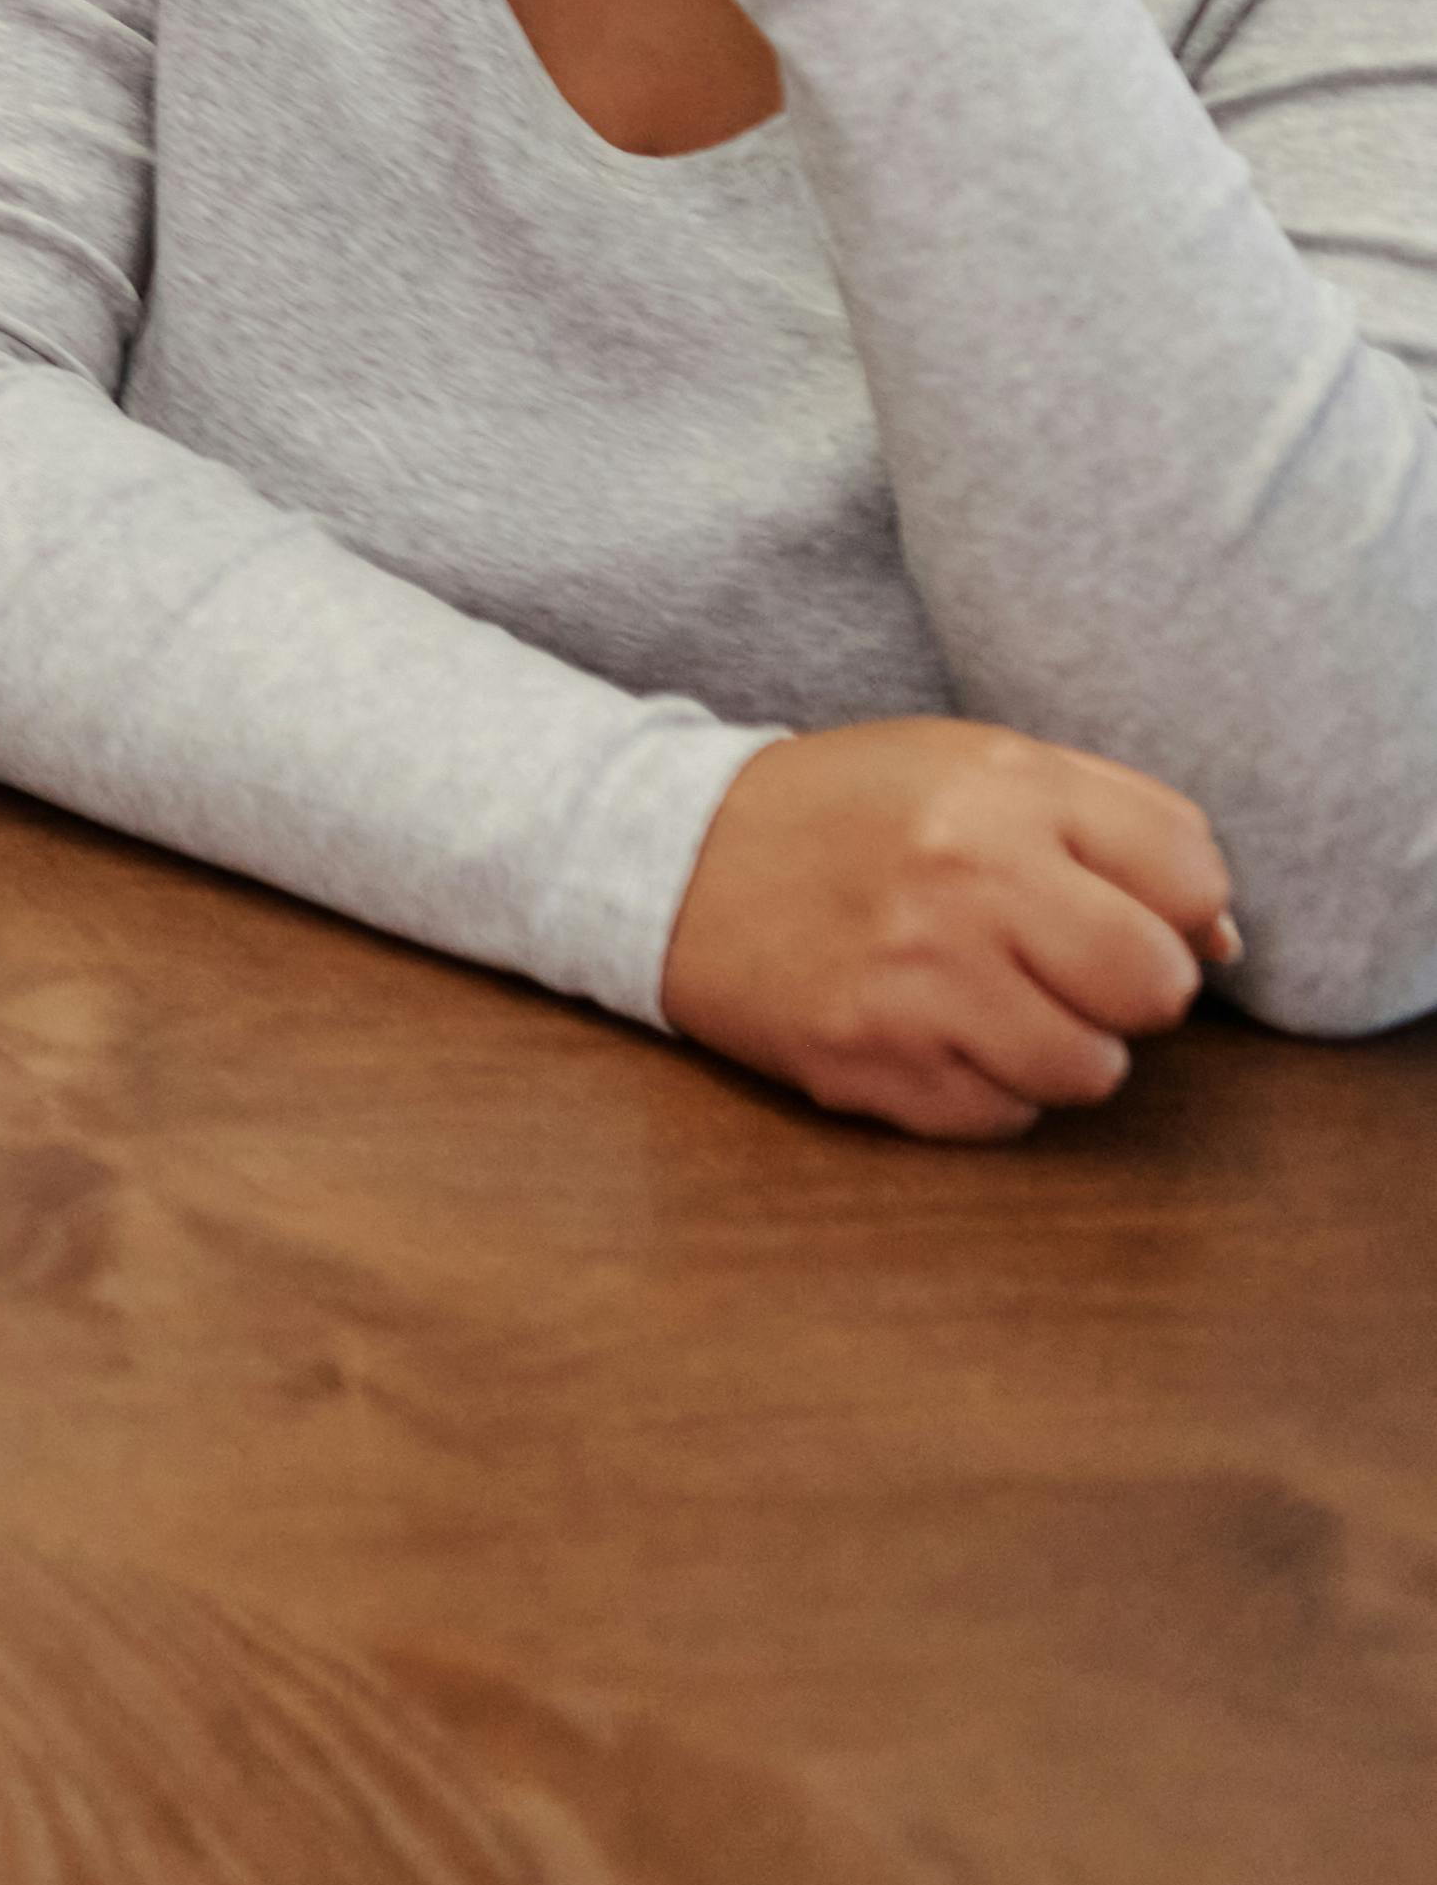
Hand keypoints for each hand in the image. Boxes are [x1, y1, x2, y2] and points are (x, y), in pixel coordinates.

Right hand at [655, 719, 1237, 1138]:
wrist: (662, 857)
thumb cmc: (846, 813)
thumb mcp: (976, 765)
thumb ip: (1119, 821)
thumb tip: (1223, 942)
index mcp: (1000, 789)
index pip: (1191, 877)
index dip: (1171, 905)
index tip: (1112, 903)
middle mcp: (963, 880)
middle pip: (1156, 988)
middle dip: (1125, 989)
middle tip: (1056, 965)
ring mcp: (913, 980)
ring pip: (1089, 1072)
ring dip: (1055, 1048)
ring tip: (983, 1001)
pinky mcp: (866, 1061)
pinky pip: (1002, 1119)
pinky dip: (979, 1090)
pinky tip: (925, 1033)